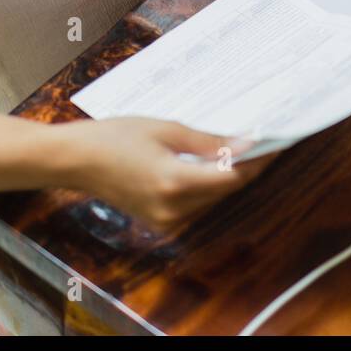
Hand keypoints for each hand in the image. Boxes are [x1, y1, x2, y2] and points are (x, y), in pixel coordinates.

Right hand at [59, 118, 278, 231]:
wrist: (73, 160)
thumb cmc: (115, 136)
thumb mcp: (167, 130)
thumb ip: (209, 142)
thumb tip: (246, 144)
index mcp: (175, 183)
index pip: (233, 177)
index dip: (259, 161)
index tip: (277, 142)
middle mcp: (173, 209)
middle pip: (227, 189)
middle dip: (248, 166)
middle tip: (266, 140)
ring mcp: (166, 220)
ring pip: (214, 198)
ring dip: (231, 176)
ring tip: (246, 148)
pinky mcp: (161, 221)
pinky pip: (197, 203)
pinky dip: (210, 184)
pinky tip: (217, 163)